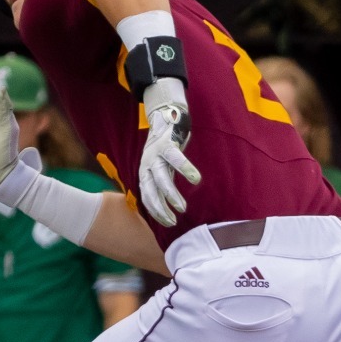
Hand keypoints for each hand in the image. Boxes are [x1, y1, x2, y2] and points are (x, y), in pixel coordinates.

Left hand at [137, 100, 200, 225]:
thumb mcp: (160, 167)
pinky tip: (195, 179)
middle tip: (173, 221)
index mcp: (144, 172)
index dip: (155, 211)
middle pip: (151, 191)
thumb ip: (162, 182)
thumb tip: (170, 205)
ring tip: (182, 208)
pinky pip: (176, 159)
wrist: (165, 119)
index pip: (146, 196)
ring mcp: (155, 154)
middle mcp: (147, 165)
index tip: (167, 223)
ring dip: (170, 195)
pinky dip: (185, 169)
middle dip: (160, 208)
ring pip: (161, 178)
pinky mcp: (167, 144)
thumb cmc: (166, 149)